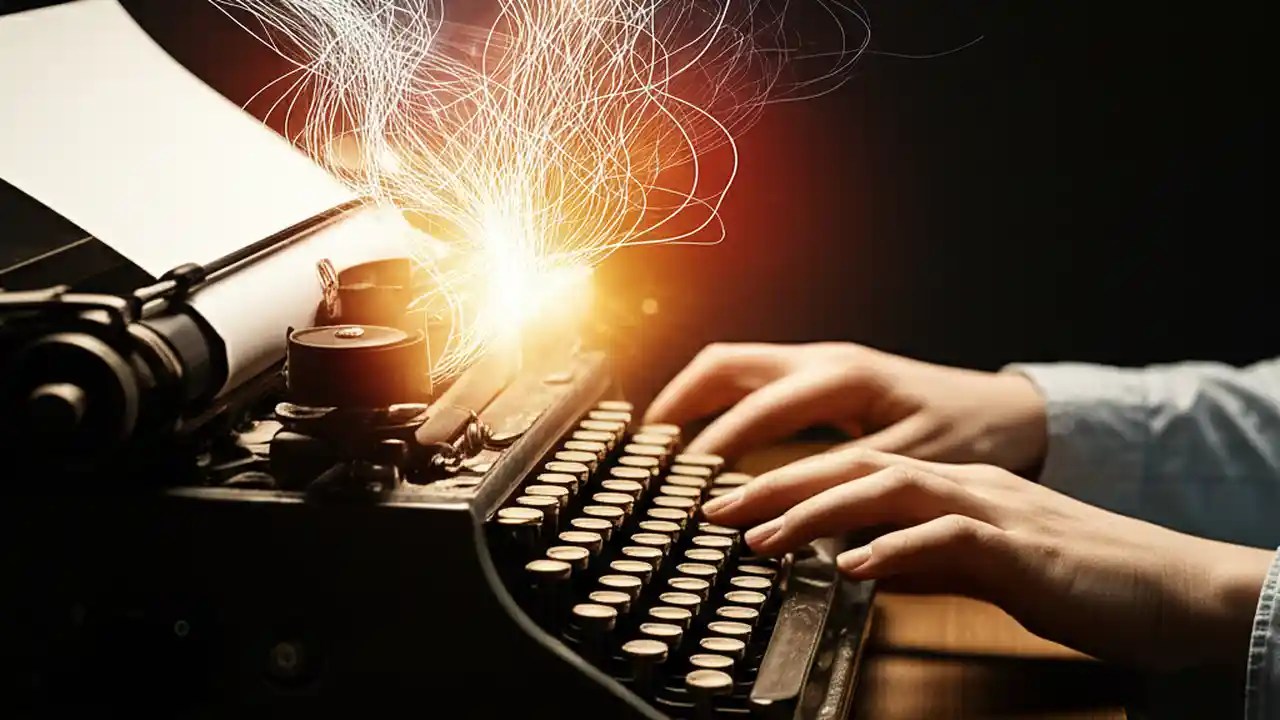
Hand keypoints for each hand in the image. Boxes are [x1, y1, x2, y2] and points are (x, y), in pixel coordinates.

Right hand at [643, 342, 1048, 471]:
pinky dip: (722, 401)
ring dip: (696, 397)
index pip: (758, 408)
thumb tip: (785, 504)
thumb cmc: (971, 434)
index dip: (718, 446)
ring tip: (665, 440)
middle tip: (650, 449)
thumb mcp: (912, 462)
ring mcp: (823, 363)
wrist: (1010, 411)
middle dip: (682, 403)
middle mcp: (824, 360)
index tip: (688, 483)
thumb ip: (845, 480)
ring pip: (737, 366)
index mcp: (844, 378)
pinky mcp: (827, 376)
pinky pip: (757, 378)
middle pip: (728, 366)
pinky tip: (713, 433)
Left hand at [702, 447, 1272, 671]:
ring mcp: (991, 508)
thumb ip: (923, 555)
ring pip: (889, 488)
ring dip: (819, 510)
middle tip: (716, 508)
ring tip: (762, 536)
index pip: (855, 466)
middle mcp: (963, 483)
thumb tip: (864, 562)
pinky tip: (856, 569)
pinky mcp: (1019, 547)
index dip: (788, 476)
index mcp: (951, 484)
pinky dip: (897, 549)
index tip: (731, 499)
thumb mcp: (982, 563)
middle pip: (856, 465)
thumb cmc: (1076, 575)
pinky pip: (948, 540)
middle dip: (779, 482)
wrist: (1172, 583)